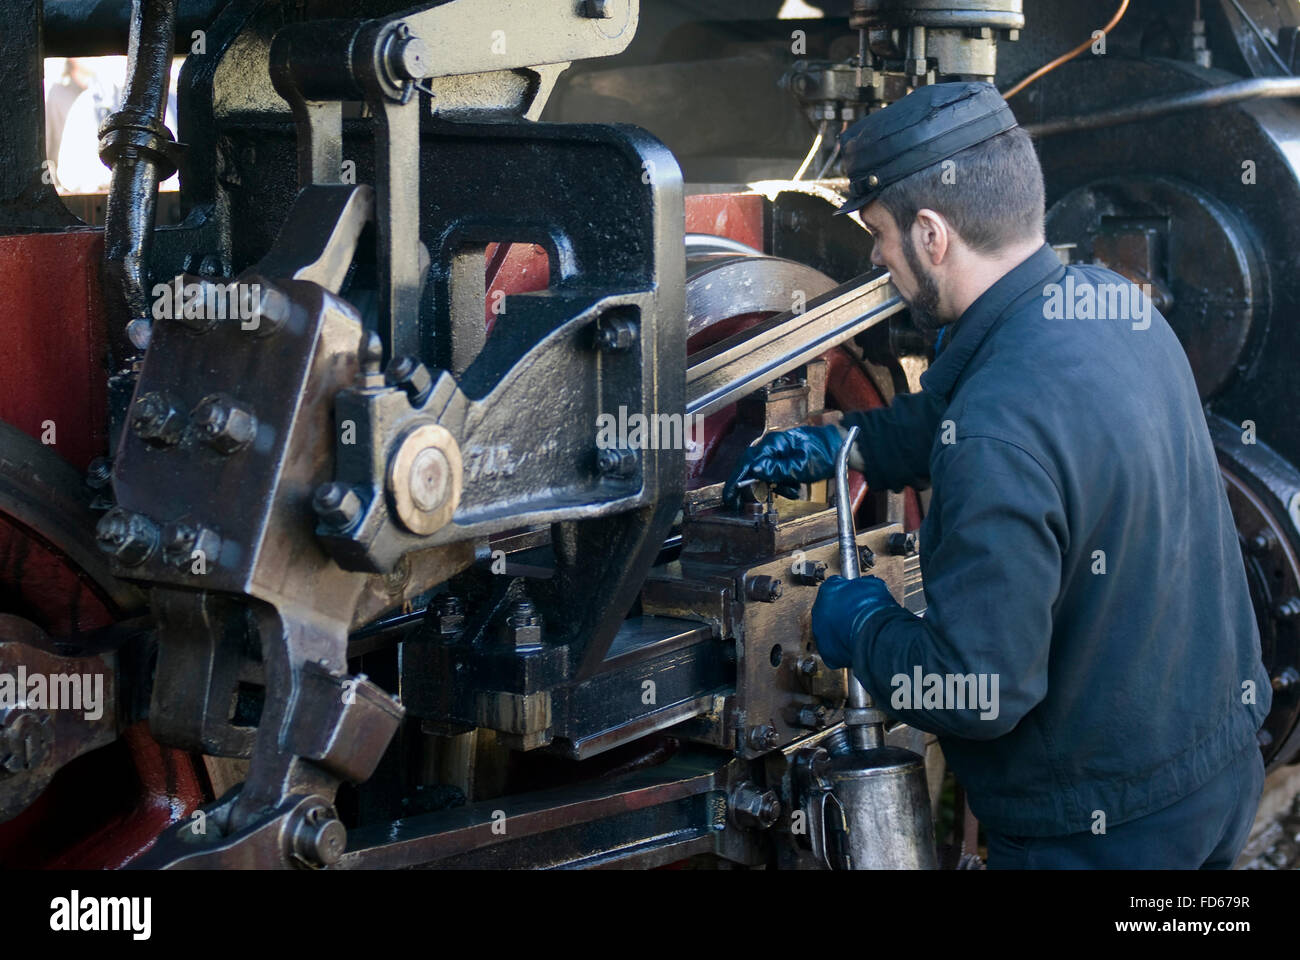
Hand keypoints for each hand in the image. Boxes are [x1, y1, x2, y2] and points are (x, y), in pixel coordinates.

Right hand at [722, 424, 843, 507]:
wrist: (839, 448)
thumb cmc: (823, 454)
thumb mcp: (800, 467)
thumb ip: (776, 470)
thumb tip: (754, 471)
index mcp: (773, 443)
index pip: (747, 463)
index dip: (735, 480)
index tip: (728, 496)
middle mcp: (771, 446)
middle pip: (750, 468)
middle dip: (748, 487)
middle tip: (739, 504)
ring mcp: (777, 452)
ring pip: (763, 473)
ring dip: (773, 486)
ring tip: (791, 490)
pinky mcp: (783, 459)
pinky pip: (774, 474)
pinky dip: (782, 484)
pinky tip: (795, 487)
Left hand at [811, 575, 902, 669]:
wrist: (874, 632)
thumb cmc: (873, 608)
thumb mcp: (872, 585)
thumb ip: (863, 584)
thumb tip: (868, 585)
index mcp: (828, 590)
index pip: (834, 587)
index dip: (847, 593)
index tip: (854, 598)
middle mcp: (819, 610)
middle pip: (828, 610)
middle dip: (841, 613)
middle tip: (856, 616)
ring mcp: (820, 632)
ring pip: (828, 630)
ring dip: (839, 631)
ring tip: (856, 631)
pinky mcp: (826, 651)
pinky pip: (833, 650)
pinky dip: (842, 649)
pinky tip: (853, 644)